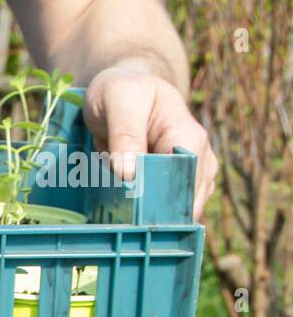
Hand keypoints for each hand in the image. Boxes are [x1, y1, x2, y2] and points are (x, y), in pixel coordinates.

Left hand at [82, 65, 217, 220]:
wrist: (123, 88)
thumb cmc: (122, 91)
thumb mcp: (118, 101)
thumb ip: (124, 133)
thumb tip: (127, 173)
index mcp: (187, 136)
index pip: (185, 180)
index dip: (164, 203)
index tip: (138, 220)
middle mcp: (197, 156)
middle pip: (185, 200)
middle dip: (158, 216)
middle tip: (126, 228)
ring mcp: (190, 170)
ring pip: (178, 208)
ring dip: (154, 218)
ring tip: (125, 225)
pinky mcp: (174, 181)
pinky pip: (168, 207)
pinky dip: (149, 214)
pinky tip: (129, 219)